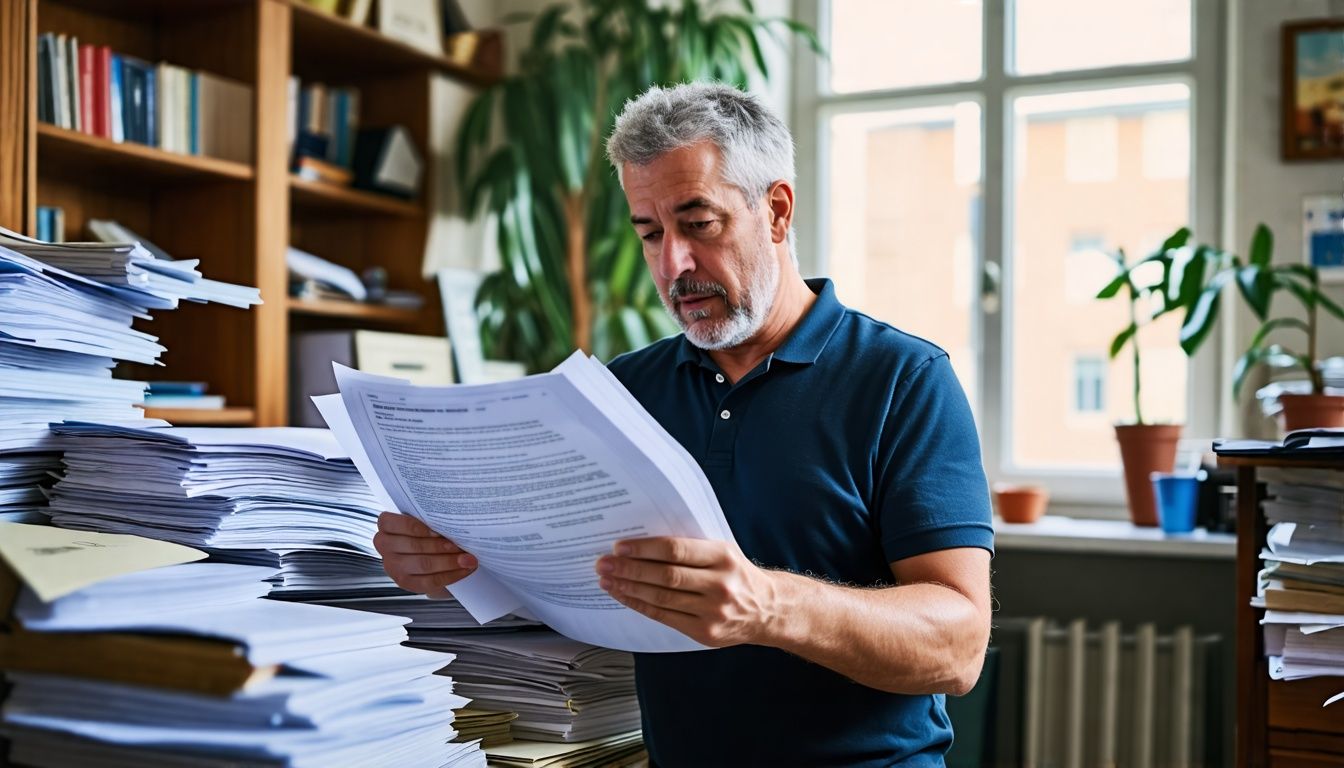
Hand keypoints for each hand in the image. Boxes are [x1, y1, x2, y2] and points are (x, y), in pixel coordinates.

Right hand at [373, 512, 476, 598]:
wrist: (427, 554)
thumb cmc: (427, 533)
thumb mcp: (425, 522)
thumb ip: (432, 520)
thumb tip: (454, 523)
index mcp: (386, 525)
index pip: (395, 523)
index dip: (418, 528)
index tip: (438, 531)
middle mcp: (384, 545)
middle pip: (413, 546)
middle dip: (441, 546)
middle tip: (461, 546)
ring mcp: (392, 565)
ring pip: (422, 564)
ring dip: (448, 562)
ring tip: (467, 559)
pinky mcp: (404, 582)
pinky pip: (428, 581)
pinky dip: (449, 576)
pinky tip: (463, 570)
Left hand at [595, 537, 780, 646]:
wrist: (767, 611)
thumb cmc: (737, 575)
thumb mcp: (723, 552)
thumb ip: (692, 547)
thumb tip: (643, 542)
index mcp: (723, 556)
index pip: (676, 549)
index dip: (645, 548)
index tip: (620, 546)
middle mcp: (720, 584)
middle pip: (665, 575)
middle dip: (629, 569)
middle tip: (604, 563)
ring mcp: (713, 611)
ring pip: (662, 599)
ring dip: (629, 589)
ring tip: (607, 580)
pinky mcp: (705, 633)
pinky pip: (664, 618)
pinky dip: (640, 606)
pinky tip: (624, 596)